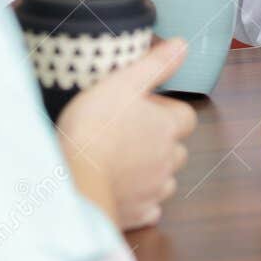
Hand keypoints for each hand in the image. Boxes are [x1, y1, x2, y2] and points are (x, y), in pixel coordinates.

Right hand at [56, 38, 196, 230]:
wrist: (74, 179)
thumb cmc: (95, 126)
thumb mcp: (123, 82)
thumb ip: (155, 64)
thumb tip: (182, 45)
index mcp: (167, 126)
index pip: (186, 116)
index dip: (168, 110)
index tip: (143, 106)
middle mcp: (167, 159)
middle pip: (177, 149)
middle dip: (161, 141)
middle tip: (129, 132)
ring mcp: (154, 189)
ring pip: (165, 179)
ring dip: (152, 170)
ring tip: (121, 160)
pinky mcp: (138, 214)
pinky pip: (149, 207)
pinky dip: (140, 199)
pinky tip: (119, 189)